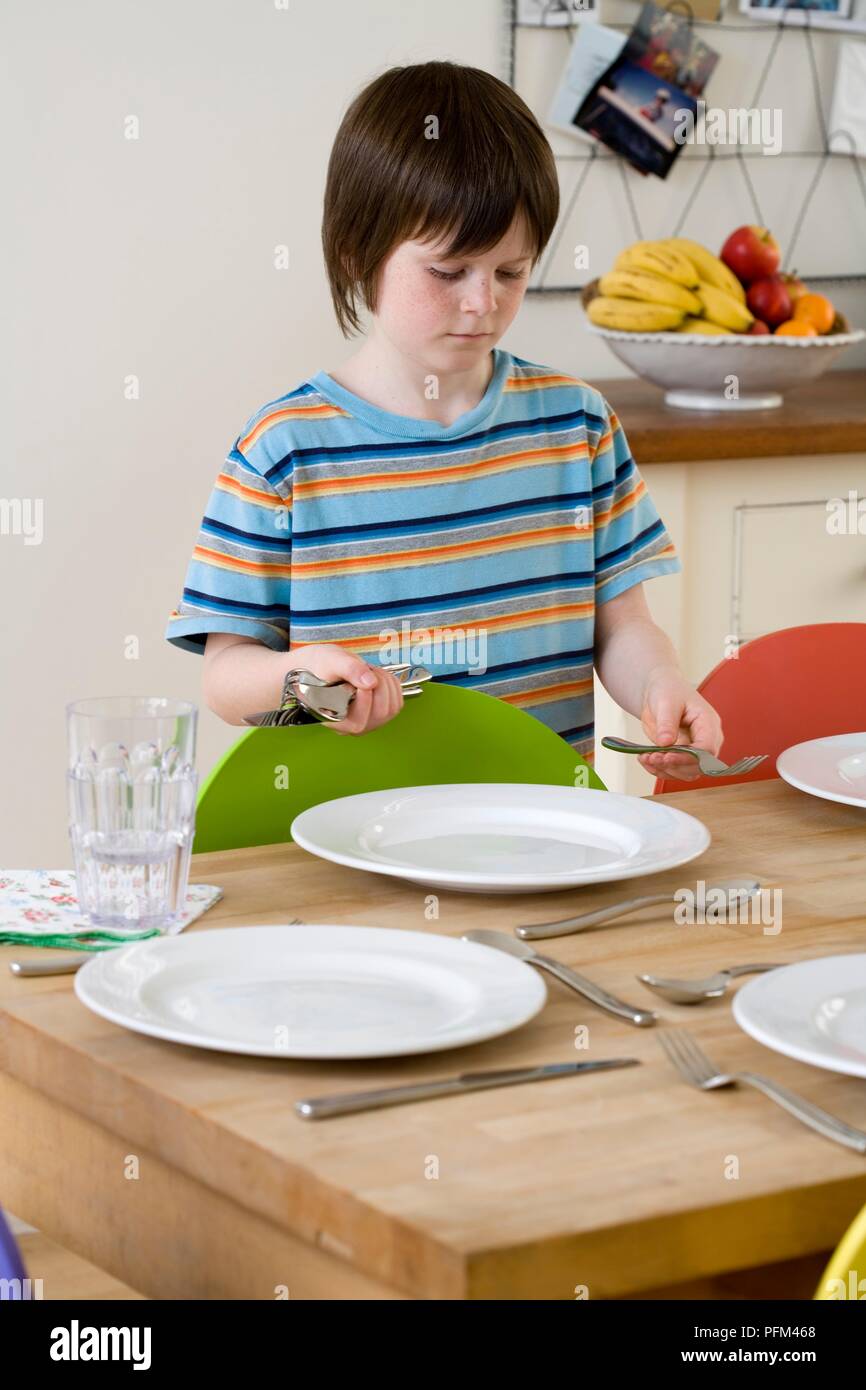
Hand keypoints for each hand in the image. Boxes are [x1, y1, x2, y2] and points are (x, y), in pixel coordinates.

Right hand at [284, 644, 403, 735]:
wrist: (317, 667)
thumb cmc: (318, 666)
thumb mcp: (331, 660)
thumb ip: (349, 669)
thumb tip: (371, 682)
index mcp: (334, 719)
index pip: (359, 722)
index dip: (365, 696)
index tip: (359, 675)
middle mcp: (351, 726)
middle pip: (381, 714)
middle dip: (380, 684)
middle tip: (365, 669)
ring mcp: (366, 721)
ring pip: (392, 709)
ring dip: (387, 683)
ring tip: (370, 672)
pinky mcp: (377, 714)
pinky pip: (397, 704)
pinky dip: (393, 685)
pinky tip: (377, 676)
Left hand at [637, 667, 722, 782]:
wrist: (658, 692)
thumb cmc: (668, 691)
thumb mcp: (666, 702)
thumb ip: (667, 723)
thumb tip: (666, 742)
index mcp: (708, 723)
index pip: (707, 749)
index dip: (688, 757)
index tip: (667, 757)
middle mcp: (705, 740)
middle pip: (699, 766)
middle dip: (674, 765)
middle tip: (652, 757)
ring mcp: (694, 750)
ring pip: (686, 773)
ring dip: (664, 770)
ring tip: (646, 757)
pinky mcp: (681, 756)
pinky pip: (674, 771)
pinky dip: (658, 770)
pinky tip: (646, 760)